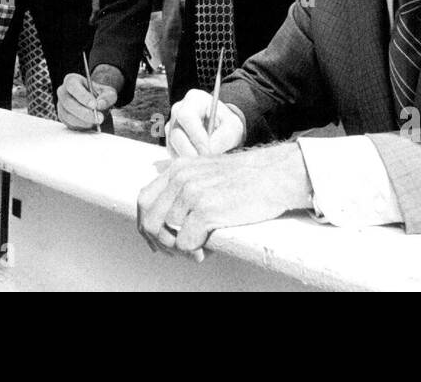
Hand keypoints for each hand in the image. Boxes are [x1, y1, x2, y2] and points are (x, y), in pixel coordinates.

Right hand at [56, 71, 116, 128]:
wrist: (96, 106)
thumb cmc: (100, 96)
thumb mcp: (108, 93)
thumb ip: (107, 97)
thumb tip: (100, 104)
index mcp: (71, 80)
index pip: (72, 85)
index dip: (82, 95)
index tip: (94, 105)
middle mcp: (63, 92)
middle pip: (68, 102)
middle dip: (84, 112)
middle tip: (98, 118)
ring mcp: (61, 105)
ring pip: (68, 115)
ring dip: (83, 121)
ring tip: (96, 122)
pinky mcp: (63, 118)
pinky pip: (69, 124)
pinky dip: (81, 126)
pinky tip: (91, 125)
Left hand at [135, 143, 311, 259]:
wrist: (276, 174)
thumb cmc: (248, 177)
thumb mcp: (207, 171)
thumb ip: (186, 185)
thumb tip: (170, 216)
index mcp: (178, 168)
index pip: (144, 200)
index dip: (147, 225)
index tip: (159, 240)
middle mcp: (181, 178)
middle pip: (150, 219)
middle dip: (160, 242)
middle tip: (178, 251)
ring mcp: (192, 193)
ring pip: (166, 234)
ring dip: (180, 248)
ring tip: (199, 249)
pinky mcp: (206, 210)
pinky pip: (185, 243)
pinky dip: (194, 252)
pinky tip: (207, 249)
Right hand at [165, 89, 244, 157]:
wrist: (222, 130)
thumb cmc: (227, 125)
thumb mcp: (233, 127)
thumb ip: (224, 137)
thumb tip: (210, 150)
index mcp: (194, 100)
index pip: (187, 116)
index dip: (196, 136)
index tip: (208, 152)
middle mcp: (178, 110)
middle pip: (176, 134)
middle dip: (192, 152)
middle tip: (207, 162)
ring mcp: (171, 126)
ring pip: (173, 146)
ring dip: (189, 158)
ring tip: (206, 163)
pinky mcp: (170, 141)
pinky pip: (173, 154)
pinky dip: (186, 162)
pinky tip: (199, 163)